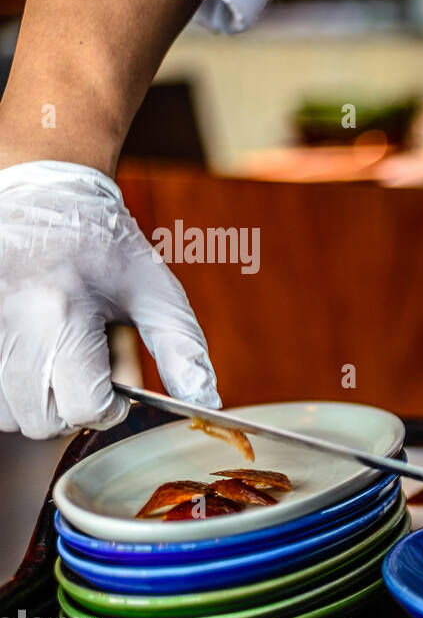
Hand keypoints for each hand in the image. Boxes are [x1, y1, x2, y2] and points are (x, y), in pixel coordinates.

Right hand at [0, 160, 218, 437]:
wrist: (47, 197)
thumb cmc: (107, 247)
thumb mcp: (157, 292)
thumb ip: (183, 350)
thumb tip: (206, 402)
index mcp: (61, 311)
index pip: (83, 406)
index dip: (110, 407)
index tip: (117, 388)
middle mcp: (8, 321)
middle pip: (41, 419)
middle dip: (74, 407)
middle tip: (86, 370)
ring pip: (7, 414)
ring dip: (38, 402)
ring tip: (55, 359)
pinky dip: (9, 391)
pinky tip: (30, 358)